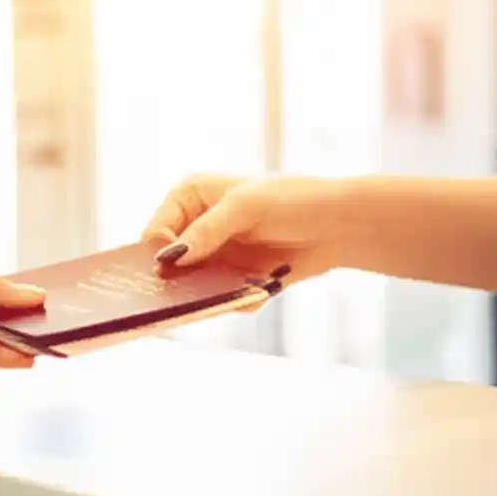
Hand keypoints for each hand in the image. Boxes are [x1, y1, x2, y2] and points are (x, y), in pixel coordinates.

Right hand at [141, 175, 349, 284]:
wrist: (341, 224)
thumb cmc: (293, 200)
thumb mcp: (245, 208)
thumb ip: (205, 232)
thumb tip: (170, 258)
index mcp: (189, 197)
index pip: (155, 232)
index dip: (157, 254)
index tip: (169, 273)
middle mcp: (198, 226)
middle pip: (171, 263)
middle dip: (182, 280)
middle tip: (191, 295)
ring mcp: (217, 254)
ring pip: (196, 286)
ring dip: (213, 293)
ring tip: (236, 287)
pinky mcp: (237, 277)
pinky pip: (224, 298)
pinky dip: (239, 298)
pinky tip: (263, 286)